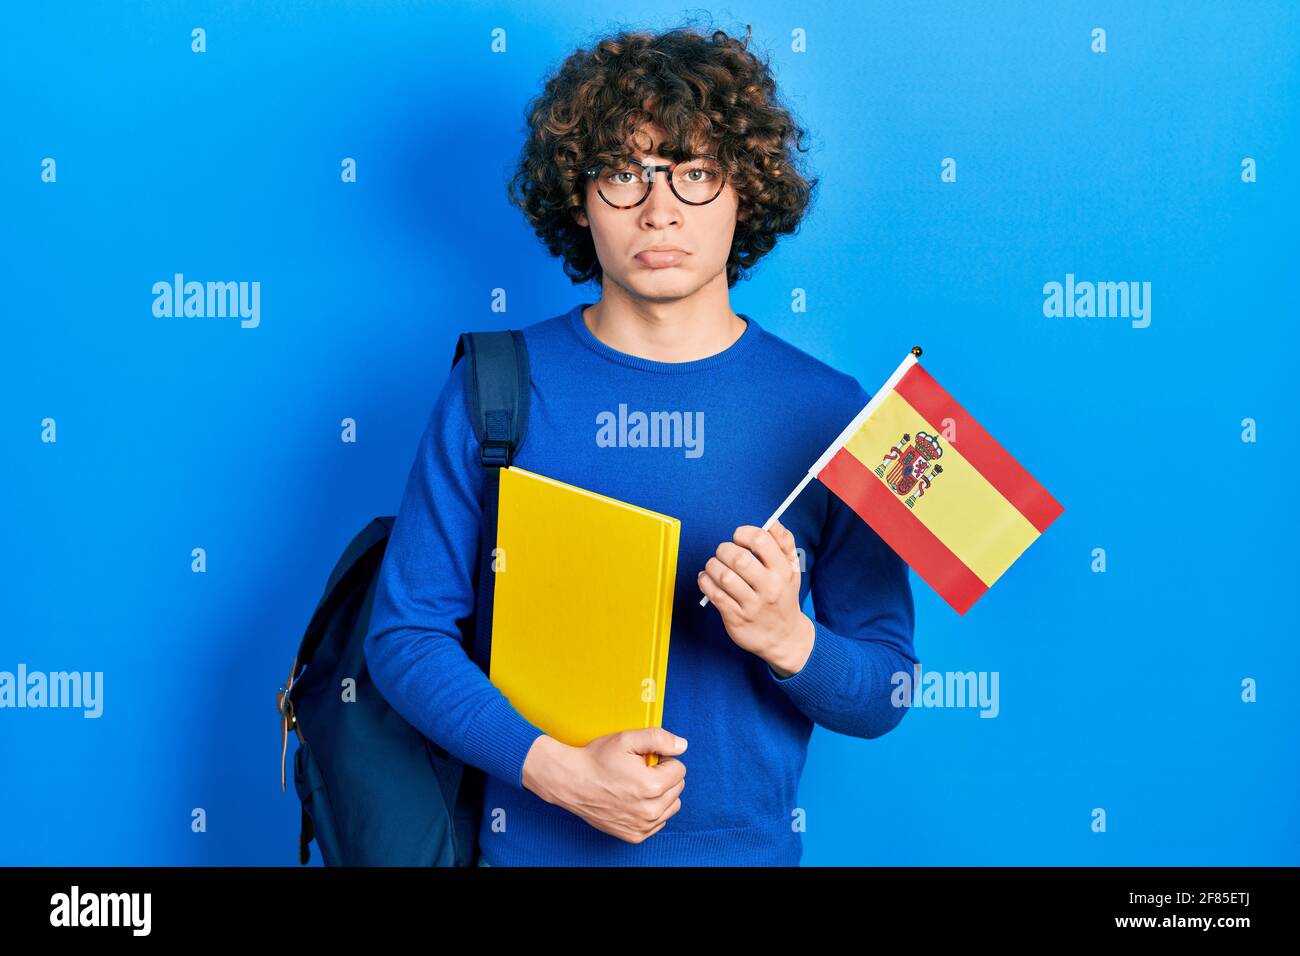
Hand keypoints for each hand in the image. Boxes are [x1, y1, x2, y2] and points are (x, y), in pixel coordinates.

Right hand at [521, 728, 686, 843]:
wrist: (570, 781)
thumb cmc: (596, 760)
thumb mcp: (626, 739)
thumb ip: (658, 739)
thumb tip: (682, 746)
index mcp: (652, 786)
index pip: (679, 770)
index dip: (664, 759)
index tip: (647, 759)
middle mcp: (649, 810)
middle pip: (678, 788)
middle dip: (664, 776)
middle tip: (640, 770)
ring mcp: (642, 826)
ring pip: (672, 806)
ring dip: (662, 794)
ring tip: (639, 785)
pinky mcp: (634, 836)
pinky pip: (658, 822)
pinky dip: (652, 810)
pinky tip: (634, 799)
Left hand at [697, 519, 814, 677]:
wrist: (784, 638)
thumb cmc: (783, 598)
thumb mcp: (792, 570)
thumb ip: (785, 544)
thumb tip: (773, 523)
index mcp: (783, 571)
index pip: (761, 541)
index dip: (744, 533)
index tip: (739, 537)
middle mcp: (769, 588)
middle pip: (739, 558)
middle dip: (724, 549)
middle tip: (723, 552)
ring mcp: (752, 605)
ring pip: (724, 576)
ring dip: (712, 566)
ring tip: (714, 566)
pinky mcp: (736, 618)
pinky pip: (714, 594)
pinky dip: (705, 582)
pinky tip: (707, 579)